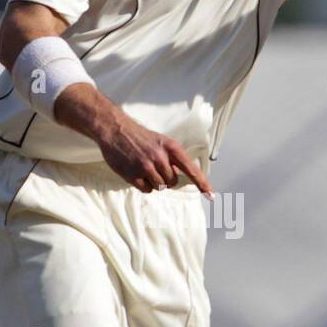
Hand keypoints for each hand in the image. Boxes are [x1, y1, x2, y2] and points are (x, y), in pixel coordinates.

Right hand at [96, 109, 213, 196]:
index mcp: (171, 148)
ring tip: (144, 168)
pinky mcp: (133, 175)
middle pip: (172, 182)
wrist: (115, 130)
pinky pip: (147, 190)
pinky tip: (137, 173)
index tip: (211, 196)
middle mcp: (160, 157)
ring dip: (154, 182)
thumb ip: (173, 157)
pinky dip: (144, 185)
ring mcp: (146, 167)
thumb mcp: (162, 141)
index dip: (202, 184)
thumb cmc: (140, 137)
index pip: (191, 169)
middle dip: (166, 179)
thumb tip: (181, 175)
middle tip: (155, 167)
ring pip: (160, 187)